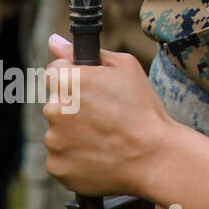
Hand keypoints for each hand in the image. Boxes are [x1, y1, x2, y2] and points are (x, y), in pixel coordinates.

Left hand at [43, 34, 171, 197]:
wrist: (155, 156)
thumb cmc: (144, 109)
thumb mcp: (127, 68)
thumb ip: (87, 53)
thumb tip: (54, 41)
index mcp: (68, 81)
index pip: (54, 72)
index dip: (76, 78)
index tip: (93, 90)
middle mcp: (54, 110)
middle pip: (57, 103)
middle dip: (75, 106)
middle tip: (107, 116)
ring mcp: (53, 141)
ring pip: (59, 131)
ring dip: (76, 132)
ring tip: (107, 137)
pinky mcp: (57, 167)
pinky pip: (61, 157)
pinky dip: (76, 156)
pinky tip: (101, 154)